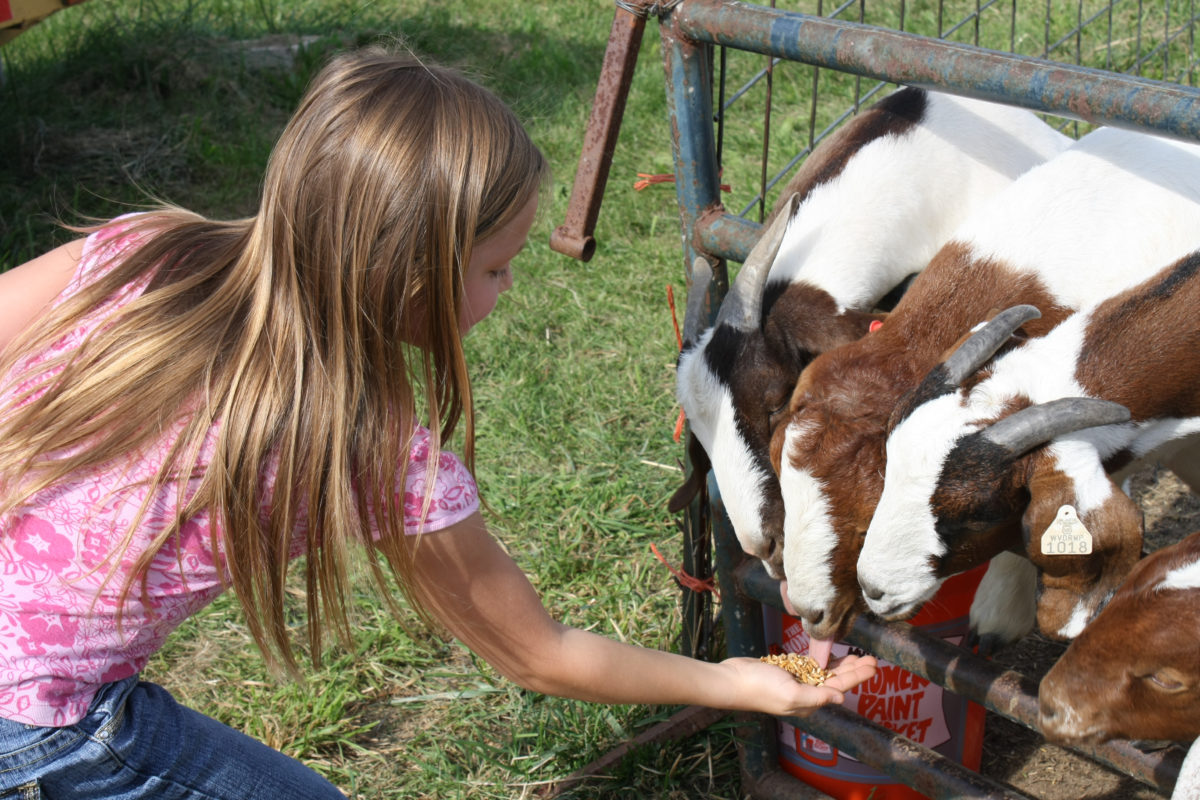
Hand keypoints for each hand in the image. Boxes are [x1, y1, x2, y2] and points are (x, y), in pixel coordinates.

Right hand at [722, 653, 877, 717]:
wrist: (733, 679)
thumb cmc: (760, 688)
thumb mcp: (792, 694)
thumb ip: (817, 697)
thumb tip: (841, 698)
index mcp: (809, 701)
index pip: (840, 687)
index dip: (858, 676)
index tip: (873, 666)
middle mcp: (806, 693)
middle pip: (836, 679)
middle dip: (854, 669)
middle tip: (871, 658)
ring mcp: (796, 681)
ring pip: (825, 672)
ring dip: (841, 663)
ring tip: (857, 654)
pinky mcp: (786, 670)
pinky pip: (809, 665)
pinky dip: (821, 659)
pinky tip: (830, 654)